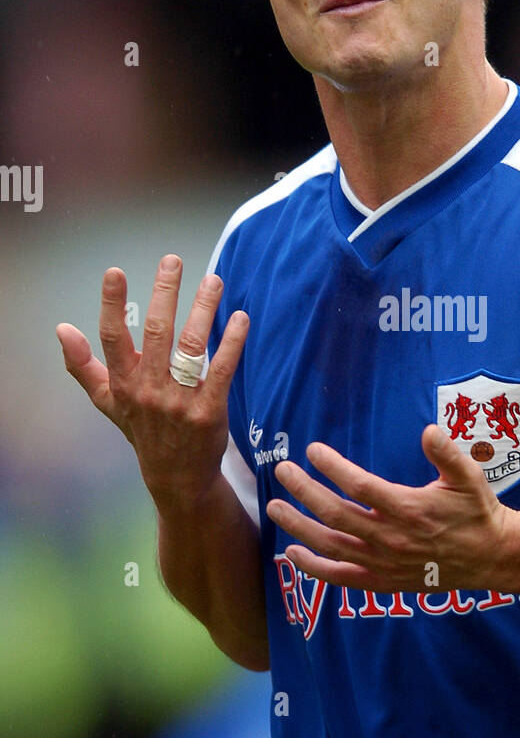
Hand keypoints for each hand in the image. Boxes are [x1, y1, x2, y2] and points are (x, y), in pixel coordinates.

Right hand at [56, 255, 248, 508]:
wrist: (176, 477)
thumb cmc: (142, 430)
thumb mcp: (108, 401)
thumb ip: (83, 366)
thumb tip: (61, 330)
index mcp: (123, 383)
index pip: (113, 337)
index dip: (112, 304)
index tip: (115, 272)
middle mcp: (149, 390)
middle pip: (158, 333)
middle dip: (165, 293)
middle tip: (173, 260)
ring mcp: (180, 402)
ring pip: (191, 346)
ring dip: (203, 309)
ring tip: (214, 280)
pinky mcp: (209, 411)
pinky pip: (222, 370)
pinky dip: (232, 342)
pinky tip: (240, 317)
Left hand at [266, 424, 513, 591]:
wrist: (489, 557)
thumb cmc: (476, 511)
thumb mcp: (469, 477)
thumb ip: (447, 454)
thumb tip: (428, 430)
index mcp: (408, 508)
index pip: (360, 486)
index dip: (333, 468)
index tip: (312, 450)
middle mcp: (391, 538)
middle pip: (336, 514)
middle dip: (305, 491)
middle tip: (283, 471)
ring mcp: (384, 563)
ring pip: (331, 545)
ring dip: (299, 526)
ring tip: (273, 507)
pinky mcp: (383, 581)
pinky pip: (341, 577)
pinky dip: (314, 568)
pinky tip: (291, 553)